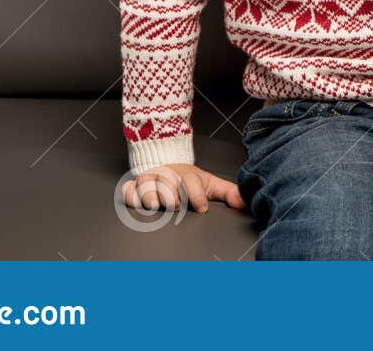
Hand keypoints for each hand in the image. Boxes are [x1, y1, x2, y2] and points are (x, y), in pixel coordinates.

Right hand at [121, 162, 246, 213]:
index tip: (201, 207)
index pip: (191, 182)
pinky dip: (131, 197)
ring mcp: (149, 179)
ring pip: (145, 187)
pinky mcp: (134, 185)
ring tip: (158, 206)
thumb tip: (244, 202)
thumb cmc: (190, 180)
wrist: (169, 165)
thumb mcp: (211, 185)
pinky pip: (128, 191)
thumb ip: (228, 193)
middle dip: (171, 197)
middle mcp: (167, 175)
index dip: (196, 195)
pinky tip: (139, 203)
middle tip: (175, 205)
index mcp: (187, 175)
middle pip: (166, 185)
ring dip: (151, 198)